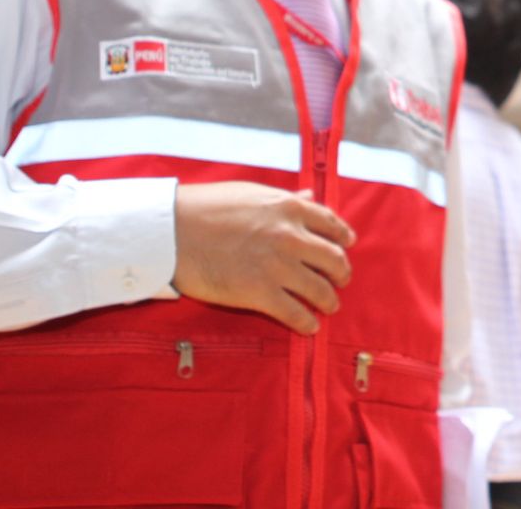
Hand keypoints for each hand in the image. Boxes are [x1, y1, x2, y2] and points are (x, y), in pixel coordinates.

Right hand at [172, 182, 355, 332]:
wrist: (173, 230)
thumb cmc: (206, 208)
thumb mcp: (252, 194)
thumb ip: (285, 199)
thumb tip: (309, 196)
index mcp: (290, 208)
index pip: (332, 224)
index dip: (343, 238)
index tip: (347, 246)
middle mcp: (291, 236)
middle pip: (333, 259)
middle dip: (342, 273)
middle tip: (341, 281)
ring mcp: (277, 266)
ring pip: (320, 289)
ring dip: (329, 300)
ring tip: (329, 306)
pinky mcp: (259, 293)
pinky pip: (295, 313)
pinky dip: (307, 323)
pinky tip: (309, 327)